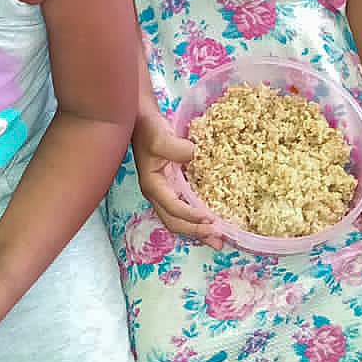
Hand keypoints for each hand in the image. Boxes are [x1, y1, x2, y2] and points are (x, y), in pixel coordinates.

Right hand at [132, 108, 222, 242]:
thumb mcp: (160, 138)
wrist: (144, 121)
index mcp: (153, 186)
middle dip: (196, 232)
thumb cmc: (149, 130)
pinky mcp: (173, 188)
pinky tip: (212, 222)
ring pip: (180, 220)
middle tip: (218, 239)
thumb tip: (195, 157)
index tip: (211, 219)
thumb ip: (177, 148)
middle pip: (175, 222)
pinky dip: (198, 219)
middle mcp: (158, 194)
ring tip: (217, 240)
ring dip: (198, 231)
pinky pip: (185, 209)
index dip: (192, 216)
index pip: (174, 208)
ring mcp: (165, 193)